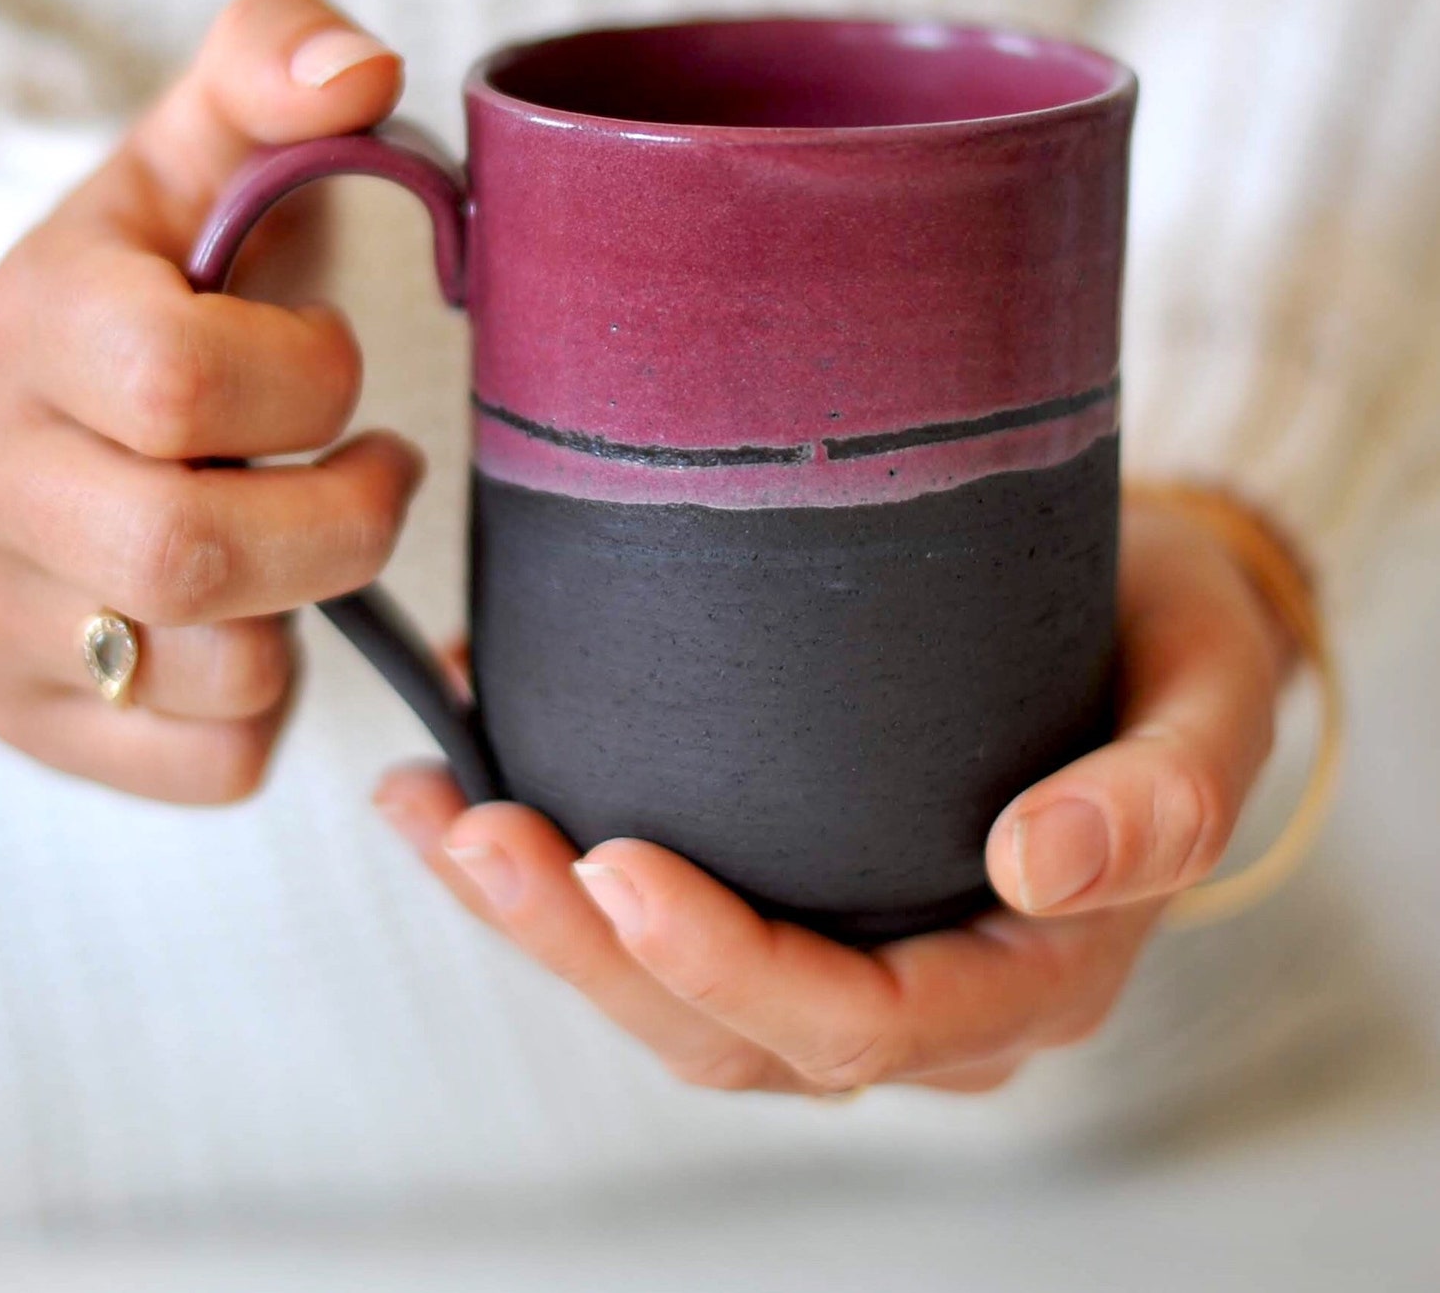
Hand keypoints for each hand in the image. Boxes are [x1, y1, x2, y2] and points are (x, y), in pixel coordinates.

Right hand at [0, 0, 421, 801]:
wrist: (74, 396)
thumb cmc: (173, 278)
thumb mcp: (213, 148)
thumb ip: (276, 62)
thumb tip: (361, 66)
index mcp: (31, 320)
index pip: (186, 384)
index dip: (316, 383)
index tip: (337, 369)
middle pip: (191, 556)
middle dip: (341, 524)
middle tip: (377, 476)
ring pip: (213, 673)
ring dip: (307, 609)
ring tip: (298, 538)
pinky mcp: (32, 713)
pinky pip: (206, 765)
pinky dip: (271, 705)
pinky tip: (255, 624)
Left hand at [376, 495, 1288, 1094]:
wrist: (1138, 612)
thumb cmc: (1170, 649)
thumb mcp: (1210, 701)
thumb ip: (1162, 798)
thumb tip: (1041, 865)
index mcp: (1027, 975)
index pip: (857, 1020)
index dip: (721, 965)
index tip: (612, 862)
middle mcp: (923, 992)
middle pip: (725, 1030)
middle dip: (580, 946)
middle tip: (474, 827)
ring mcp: (844, 950)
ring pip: (664, 994)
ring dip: (535, 916)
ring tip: (432, 808)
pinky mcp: (789, 889)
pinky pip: (656, 921)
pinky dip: (554, 862)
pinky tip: (471, 776)